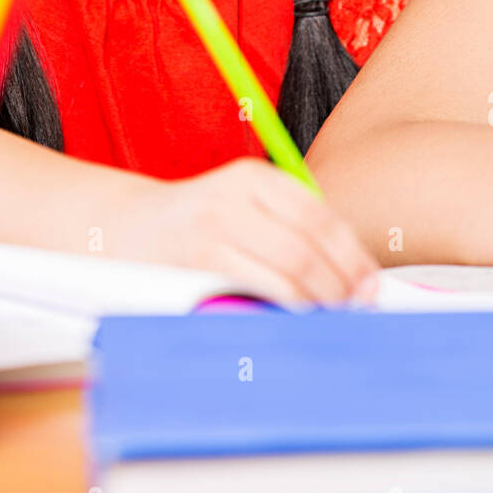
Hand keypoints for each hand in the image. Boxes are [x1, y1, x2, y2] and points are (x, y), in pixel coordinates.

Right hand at [107, 157, 380, 306]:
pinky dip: (288, 304)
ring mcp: (217, 222)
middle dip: (342, 280)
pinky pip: (261, 283)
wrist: (121, 230)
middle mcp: (238, 192)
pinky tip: (297, 315)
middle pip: (311, 241)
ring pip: (292, 263)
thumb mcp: (239, 209)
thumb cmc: (192, 228)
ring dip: (321, 297)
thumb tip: (349, 269)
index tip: (370, 283)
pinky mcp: (200, 255)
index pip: (320, 215)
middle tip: (357, 306)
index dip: (352, 253)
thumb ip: (284, 227)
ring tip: (333, 315)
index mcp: (254, 177)